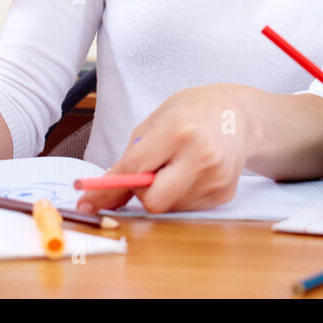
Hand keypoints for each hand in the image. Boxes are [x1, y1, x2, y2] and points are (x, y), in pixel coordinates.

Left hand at [76, 85, 250, 214]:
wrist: (237, 114)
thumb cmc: (190, 113)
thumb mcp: (155, 123)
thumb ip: (128, 160)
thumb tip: (99, 196)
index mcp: (179, 130)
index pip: (134, 169)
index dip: (105, 189)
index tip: (85, 202)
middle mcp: (202, 155)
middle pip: (153, 201)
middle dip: (141, 193)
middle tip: (148, 173)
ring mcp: (217, 177)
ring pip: (169, 208)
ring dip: (162, 193)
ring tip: (175, 166)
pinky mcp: (225, 193)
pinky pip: (186, 209)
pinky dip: (179, 196)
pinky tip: (190, 173)